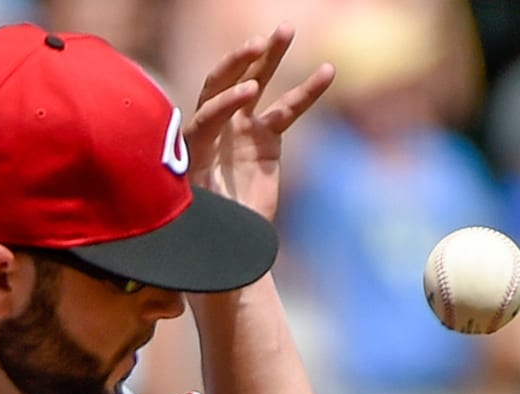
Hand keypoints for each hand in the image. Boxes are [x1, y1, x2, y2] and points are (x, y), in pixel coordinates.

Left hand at [184, 25, 334, 220]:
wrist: (232, 238)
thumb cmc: (212, 227)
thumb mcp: (202, 214)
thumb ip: (203, 201)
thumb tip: (195, 209)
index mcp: (193, 145)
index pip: (207, 114)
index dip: (224, 103)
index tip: (246, 94)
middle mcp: (214, 128)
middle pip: (223, 84)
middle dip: (239, 62)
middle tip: (258, 43)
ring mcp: (241, 128)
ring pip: (256, 84)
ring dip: (271, 57)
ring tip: (286, 29)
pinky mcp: (267, 136)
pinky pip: (289, 109)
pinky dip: (308, 91)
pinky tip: (327, 71)